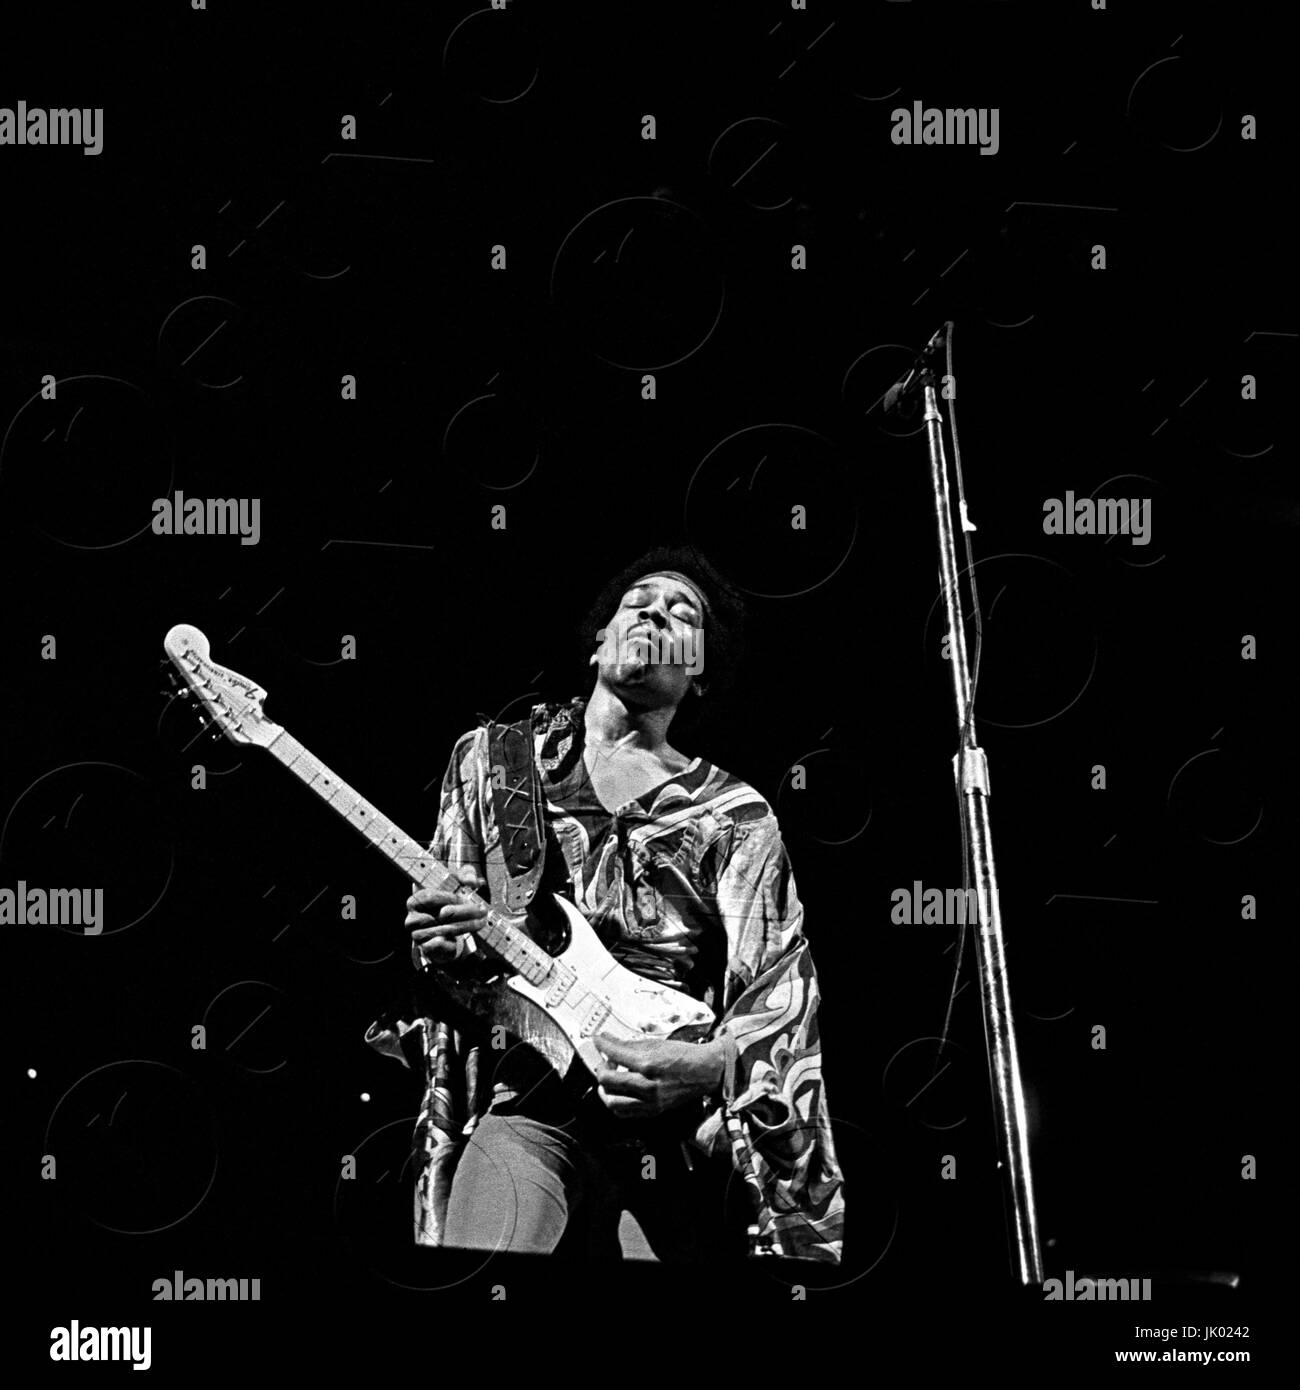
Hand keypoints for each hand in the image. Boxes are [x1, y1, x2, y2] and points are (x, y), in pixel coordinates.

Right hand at [406, 869, 488, 970]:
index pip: (431, 896)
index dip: (451, 897)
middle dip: (467, 911)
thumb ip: (464, 875)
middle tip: (483, 910)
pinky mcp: (425, 948)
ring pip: (447, 929)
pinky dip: (454, 941)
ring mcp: (417, 934)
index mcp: (415, 900)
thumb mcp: (455, 883)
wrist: (441, 929)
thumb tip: (472, 880)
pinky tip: (463, 937)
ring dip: (468, 926)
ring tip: (481, 921)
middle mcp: (412, 918)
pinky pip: (441, 945)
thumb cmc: (447, 901)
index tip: (468, 898)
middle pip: (443, 914)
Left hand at [592, 1034, 724, 1118]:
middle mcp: (648, 1086)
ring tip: (608, 1079)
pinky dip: (616, 1102)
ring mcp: (650, 1102)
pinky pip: (625, 1113)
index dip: (601, 1045)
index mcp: (649, 1064)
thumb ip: (628, 1044)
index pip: (614, 1054)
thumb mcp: (655, 1044)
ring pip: (612, 1102)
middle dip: (600, 1068)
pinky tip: (618, 1092)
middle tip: (603, 1060)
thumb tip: (607, 1039)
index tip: (597, 1040)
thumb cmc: (682, 1055)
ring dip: (604, 1090)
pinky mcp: (653, 1111)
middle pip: (607, 1080)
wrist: (704, 1072)